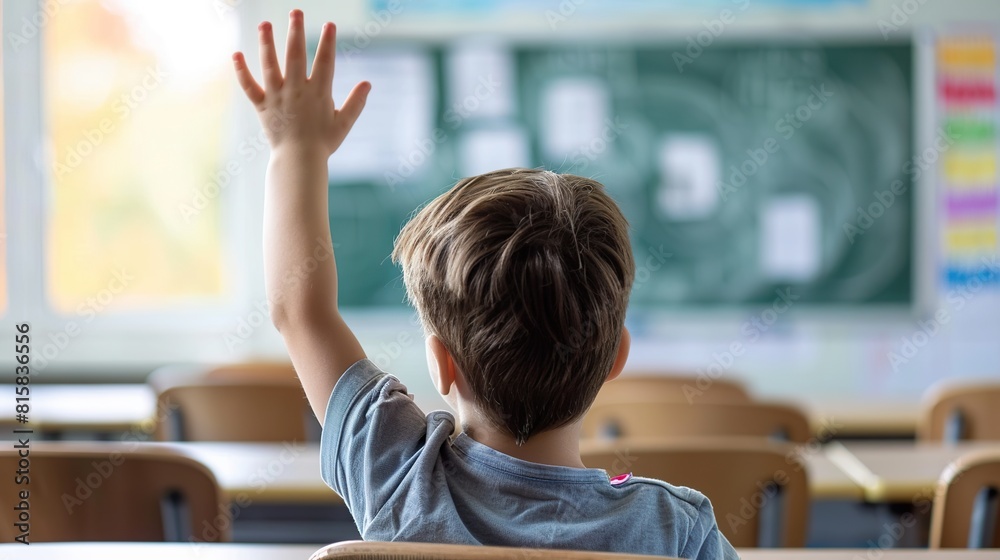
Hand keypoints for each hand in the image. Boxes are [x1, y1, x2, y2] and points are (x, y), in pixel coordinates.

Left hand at [232, 10, 369, 156]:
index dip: (328, 42)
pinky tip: (236, 54)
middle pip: (295, 56)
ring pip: (270, 65)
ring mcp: (278, 97)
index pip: (325, 62)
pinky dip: (241, 71)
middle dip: (296, 32)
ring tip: (264, 24)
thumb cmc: (323, 143)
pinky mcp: (262, 106)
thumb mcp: (343, 122)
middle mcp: (296, 91)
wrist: (299, 161)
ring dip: (266, 43)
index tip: (329, 24)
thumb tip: (368, 83)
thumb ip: (356, 102)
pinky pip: (249, 86)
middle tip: (296, 12)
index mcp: (318, 94)